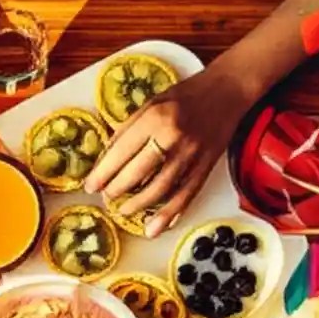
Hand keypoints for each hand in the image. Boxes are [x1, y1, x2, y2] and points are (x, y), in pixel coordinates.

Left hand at [83, 67, 253, 236]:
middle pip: (138, 173)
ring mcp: (191, 153)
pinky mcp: (206, 166)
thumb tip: (105, 160)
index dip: (103, 173)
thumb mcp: (150, 104)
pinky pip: (186, 195)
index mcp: (154, 118)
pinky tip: (156, 227)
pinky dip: (170, 214)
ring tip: (123, 211)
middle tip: (106, 198)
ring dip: (139, 205)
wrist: (227, 90)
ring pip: (160, 189)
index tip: (90, 186)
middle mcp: (172, 136)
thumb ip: (127, 130)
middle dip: (117, 190)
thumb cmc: (184, 96)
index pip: (121, 152)